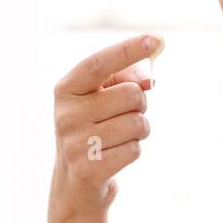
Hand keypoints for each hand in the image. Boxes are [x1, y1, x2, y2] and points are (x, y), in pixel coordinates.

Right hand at [50, 32, 163, 220]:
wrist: (76, 183)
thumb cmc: (95, 129)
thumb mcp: (103, 99)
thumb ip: (126, 79)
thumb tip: (149, 79)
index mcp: (66, 89)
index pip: (99, 64)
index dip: (128, 50)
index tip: (155, 39)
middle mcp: (66, 114)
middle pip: (132, 95)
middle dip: (140, 104)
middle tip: (124, 116)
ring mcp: (76, 143)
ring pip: (138, 123)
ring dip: (139, 130)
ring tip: (119, 138)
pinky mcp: (90, 169)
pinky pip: (135, 149)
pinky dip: (133, 151)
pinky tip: (115, 156)